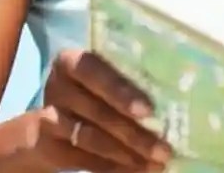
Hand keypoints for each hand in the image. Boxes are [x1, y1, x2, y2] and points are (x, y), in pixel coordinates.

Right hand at [29, 48, 173, 171]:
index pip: (92, 69)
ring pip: (90, 137)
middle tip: (164, 148)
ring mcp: (49, 116)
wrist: (50, 124)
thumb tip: (176, 96)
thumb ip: (129, 80)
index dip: (119, 90)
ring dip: (127, 153)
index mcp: (72, 61)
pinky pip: (82, 159)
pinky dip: (112, 168)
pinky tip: (137, 170)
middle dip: (133, 132)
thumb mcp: (106, 78)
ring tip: (157, 162)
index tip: (147, 111)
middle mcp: (57, 86)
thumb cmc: (95, 91)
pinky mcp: (47, 145)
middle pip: (96, 110)